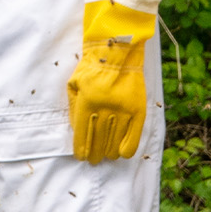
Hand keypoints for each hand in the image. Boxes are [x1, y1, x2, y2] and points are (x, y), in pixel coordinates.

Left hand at [70, 0, 152, 161]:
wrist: (117, 52)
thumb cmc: (92, 68)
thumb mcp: (74, 84)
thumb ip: (73, 107)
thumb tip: (75, 130)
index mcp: (87, 102)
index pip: (82, 134)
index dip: (81, 149)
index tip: (81, 156)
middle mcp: (105, 108)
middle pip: (99, 141)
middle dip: (94, 154)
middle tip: (93, 160)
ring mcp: (123, 109)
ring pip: (115, 140)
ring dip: (109, 152)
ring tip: (105, 155)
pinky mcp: (138, 109)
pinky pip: (134, 134)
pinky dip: (128, 147)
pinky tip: (122, 153)